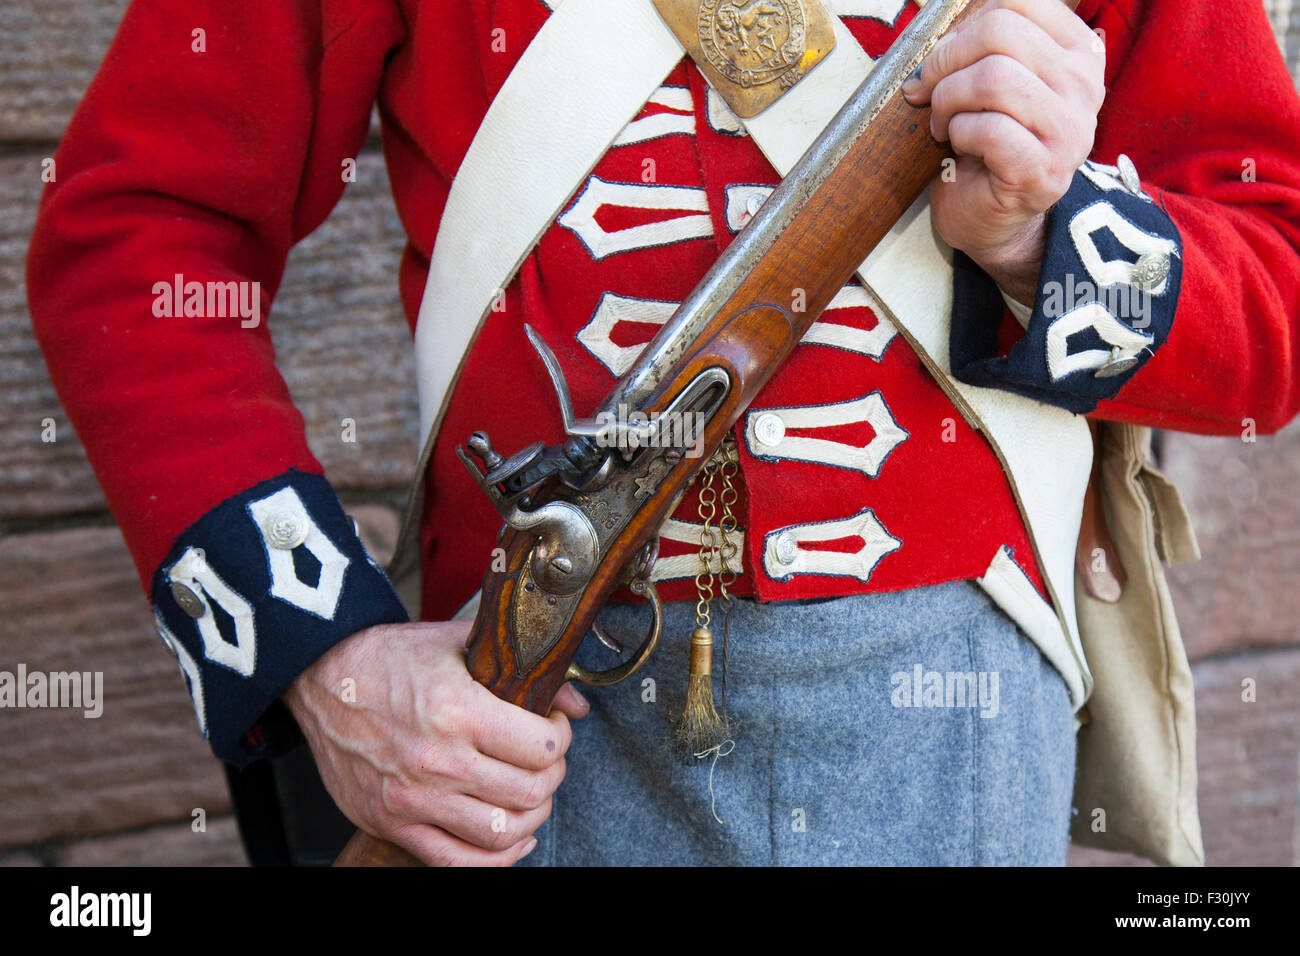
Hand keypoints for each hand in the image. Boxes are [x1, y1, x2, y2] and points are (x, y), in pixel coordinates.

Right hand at [282, 620, 589, 865]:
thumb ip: (520, 666)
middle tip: (545, 758)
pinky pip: (457, 863)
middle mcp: (438, 761)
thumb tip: (575, 700)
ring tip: (529, 792)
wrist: (321, 678)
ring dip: (531, 816)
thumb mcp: (456, 642)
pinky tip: (511, 838)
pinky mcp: (393, 823)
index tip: (553, 726)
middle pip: (530, 792)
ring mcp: (414, 799)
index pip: (543, 746)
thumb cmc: (388, 658)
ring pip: (502, 833)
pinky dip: (497, 859)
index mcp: (458, 710)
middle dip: (552, 775)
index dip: (560, 737)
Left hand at [902, 0, 1104, 302]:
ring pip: (992, 78)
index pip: (1020, 1)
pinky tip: (956, 147)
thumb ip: (987, 45)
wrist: (993, 218)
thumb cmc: (987, 147)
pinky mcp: (1042, 171)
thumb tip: (950, 22)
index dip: (966, 25)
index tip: (946, 58)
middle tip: (928, 90)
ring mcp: (1069, 131)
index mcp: (1076, 53)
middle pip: (1000, 31)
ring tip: (942, 123)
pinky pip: (987, 129)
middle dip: (947, 60)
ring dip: (948, 100)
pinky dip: (957, 134)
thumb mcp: (993, 83)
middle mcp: (1083, 86)